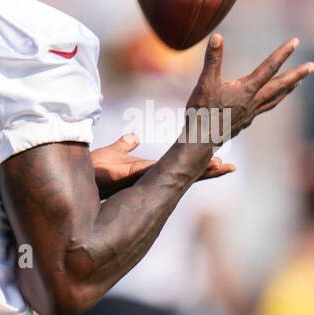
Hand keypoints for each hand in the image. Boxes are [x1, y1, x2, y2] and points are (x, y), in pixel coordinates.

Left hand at [92, 132, 234, 197]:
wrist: (82, 176)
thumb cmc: (95, 169)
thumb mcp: (113, 152)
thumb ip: (124, 145)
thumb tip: (133, 136)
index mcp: (150, 171)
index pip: (180, 166)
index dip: (199, 164)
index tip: (219, 161)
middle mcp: (154, 177)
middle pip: (187, 172)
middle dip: (209, 170)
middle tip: (231, 167)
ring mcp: (149, 178)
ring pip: (182, 174)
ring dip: (203, 170)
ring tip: (224, 166)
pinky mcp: (140, 174)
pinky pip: (165, 171)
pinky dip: (181, 169)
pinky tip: (197, 165)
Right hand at [184, 34, 313, 144]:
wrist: (200, 143)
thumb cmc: (201, 113)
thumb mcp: (205, 83)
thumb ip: (213, 60)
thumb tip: (217, 36)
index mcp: (247, 90)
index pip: (269, 68)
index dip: (282, 53)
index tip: (295, 41)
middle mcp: (253, 102)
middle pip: (280, 86)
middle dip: (297, 74)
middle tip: (313, 66)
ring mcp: (250, 113)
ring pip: (275, 99)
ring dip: (288, 89)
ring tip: (299, 82)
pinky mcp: (245, 121)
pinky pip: (265, 108)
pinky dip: (274, 101)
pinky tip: (271, 100)